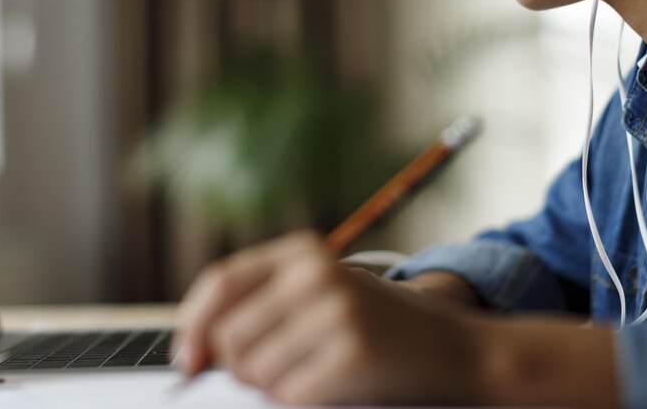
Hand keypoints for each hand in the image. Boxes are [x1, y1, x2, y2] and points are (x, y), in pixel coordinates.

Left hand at [171, 230, 484, 404]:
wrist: (459, 351)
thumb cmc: (380, 329)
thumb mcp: (325, 295)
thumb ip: (265, 306)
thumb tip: (194, 350)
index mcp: (305, 252)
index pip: (222, 282)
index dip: (194, 325)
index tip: (187, 360)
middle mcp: (318, 274)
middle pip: (230, 335)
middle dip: (239, 368)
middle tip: (278, 373)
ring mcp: (336, 313)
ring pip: (255, 371)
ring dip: (273, 387)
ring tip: (313, 376)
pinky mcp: (352, 355)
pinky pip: (289, 395)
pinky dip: (300, 402)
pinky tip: (331, 389)